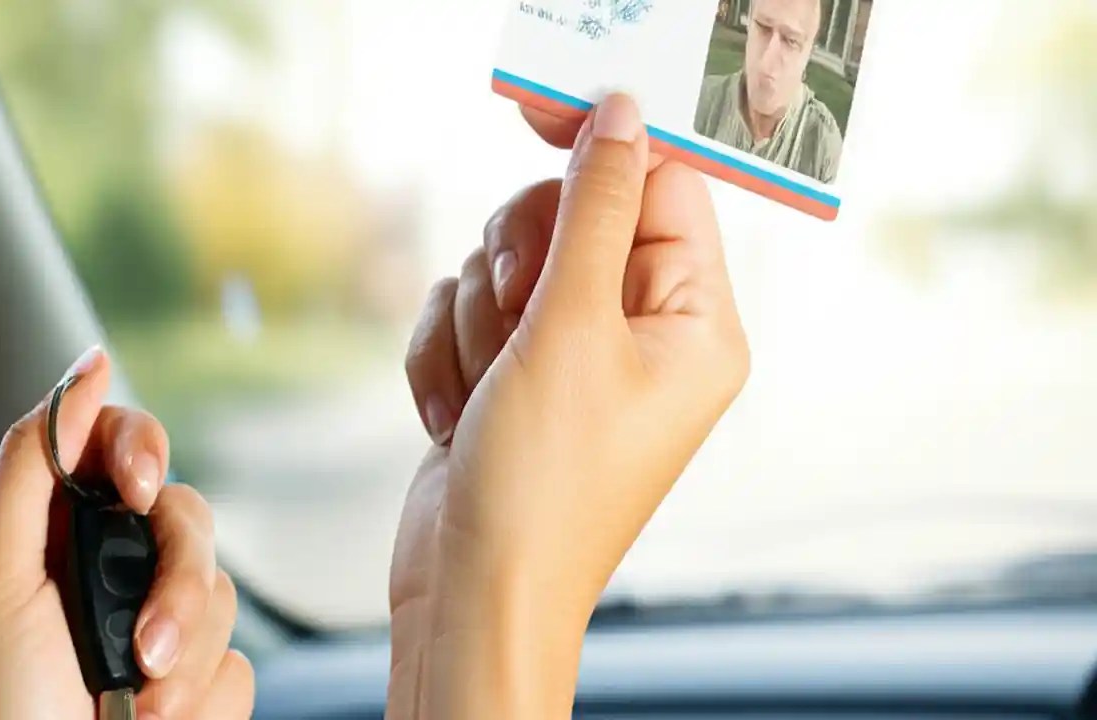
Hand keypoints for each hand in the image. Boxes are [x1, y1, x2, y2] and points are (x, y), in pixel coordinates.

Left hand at [0, 347, 253, 719]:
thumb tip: (88, 365)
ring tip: (140, 701)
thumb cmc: (3, 704)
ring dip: (183, 654)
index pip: (123, 443)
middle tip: (141, 643)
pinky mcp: (206, 676)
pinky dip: (200, 699)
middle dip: (175, 582)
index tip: (135, 491)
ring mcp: (166, 623)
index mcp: (64, 532)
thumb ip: (33, 464)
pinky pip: (240, 663)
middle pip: (189, 516)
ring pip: (224, 594)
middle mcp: (120, 569)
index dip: (141, 448)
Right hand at [389, 94, 748, 717]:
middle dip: (521, 263)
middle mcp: (637, 332)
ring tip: (489, 392)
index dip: (603, 146)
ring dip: (476, 321)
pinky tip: (457, 417)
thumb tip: (621, 116)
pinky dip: (446, 354)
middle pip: (571, 214)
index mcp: (694, 323)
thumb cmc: (543, 490)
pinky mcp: (509, 372)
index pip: (662, 188)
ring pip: (504, 261)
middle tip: (518, 313)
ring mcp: (568, 353)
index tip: (539, 116)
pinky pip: (462, 308)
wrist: (470, 593)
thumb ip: (595, 210)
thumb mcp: (574, 331)